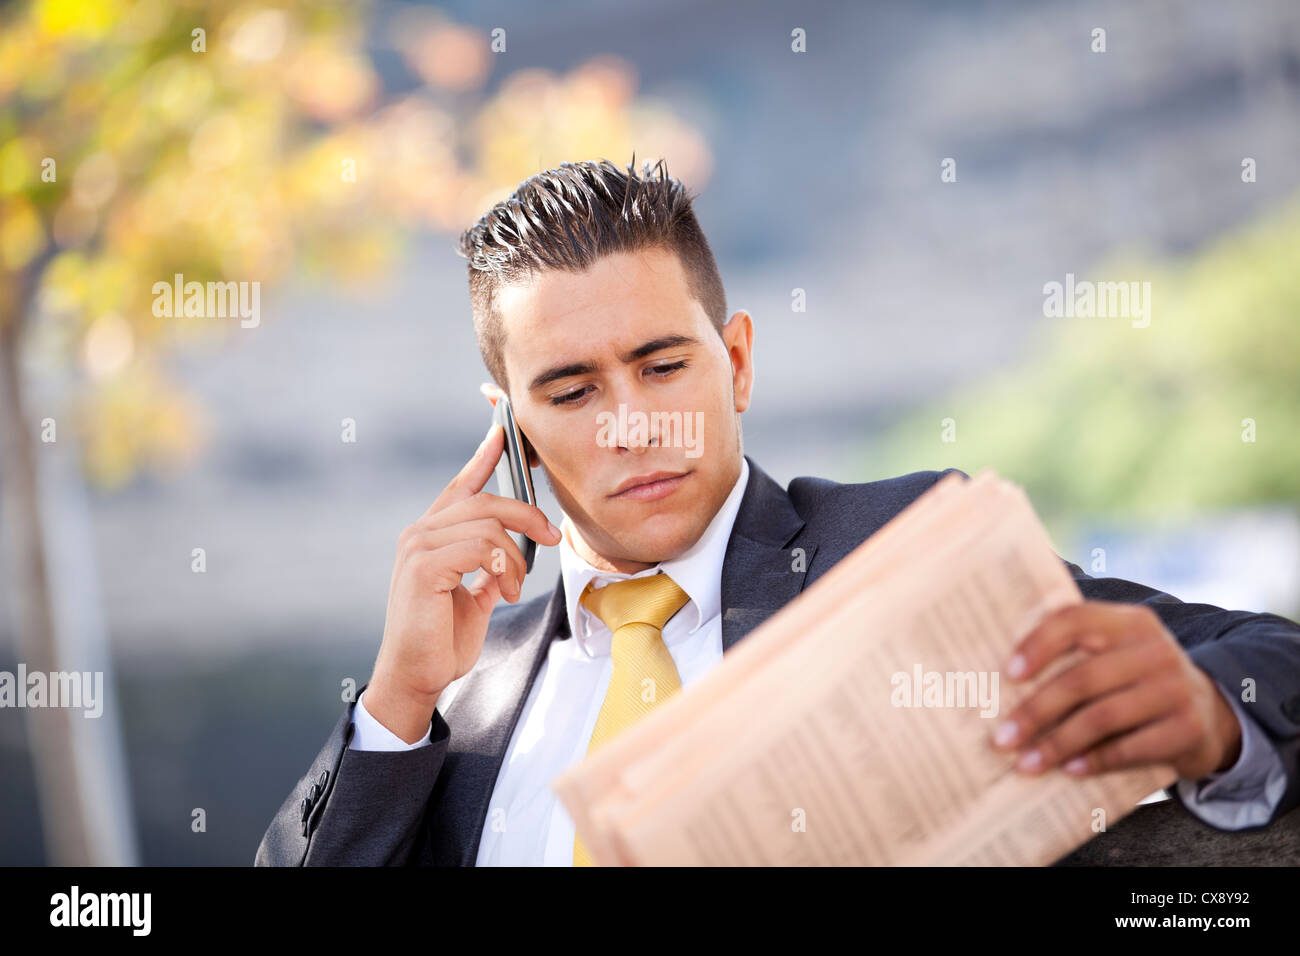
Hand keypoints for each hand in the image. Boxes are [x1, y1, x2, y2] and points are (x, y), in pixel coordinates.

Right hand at [365, 401, 561, 742]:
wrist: (417, 676)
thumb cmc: (442, 639)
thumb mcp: (475, 595)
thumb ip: (488, 568)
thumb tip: (509, 555)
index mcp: (432, 534)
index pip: (461, 483)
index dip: (484, 454)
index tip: (503, 428)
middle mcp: (420, 533)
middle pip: (486, 499)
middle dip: (525, 514)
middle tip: (549, 536)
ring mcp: (417, 546)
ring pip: (488, 523)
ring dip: (515, 556)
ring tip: (514, 586)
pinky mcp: (422, 566)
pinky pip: (480, 546)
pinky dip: (503, 567)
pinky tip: (503, 591)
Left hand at [989, 601, 1242, 781]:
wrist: (1210, 714)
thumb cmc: (1137, 682)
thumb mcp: (1116, 655)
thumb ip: (1073, 655)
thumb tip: (999, 683)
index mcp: (1129, 622)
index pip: (1076, 620)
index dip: (1038, 645)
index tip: (1007, 675)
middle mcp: (1155, 649)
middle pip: (1082, 678)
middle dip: (1035, 712)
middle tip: (1002, 739)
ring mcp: (1176, 688)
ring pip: (1102, 716)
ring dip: (1057, 743)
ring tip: (1026, 763)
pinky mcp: (1188, 728)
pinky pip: (1131, 747)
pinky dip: (1096, 761)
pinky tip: (1069, 770)